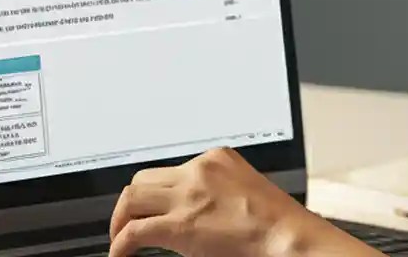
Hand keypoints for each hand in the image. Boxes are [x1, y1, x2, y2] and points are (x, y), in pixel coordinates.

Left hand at [109, 148, 367, 256]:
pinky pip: (134, 231)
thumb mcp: (246, 191)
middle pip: (144, 179)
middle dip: (132, 203)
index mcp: (217, 159)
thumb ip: (218, 191)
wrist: (287, 237)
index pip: (171, 169)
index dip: (157, 193)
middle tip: (127, 222)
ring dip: (120, 220)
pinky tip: (121, 254)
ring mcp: (188, 195)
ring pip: (131, 198)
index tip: (153, 208)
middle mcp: (198, 170)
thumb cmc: (277, 224)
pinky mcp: (181, 224)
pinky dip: (121, 244)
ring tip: (120, 238)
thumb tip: (197, 209)